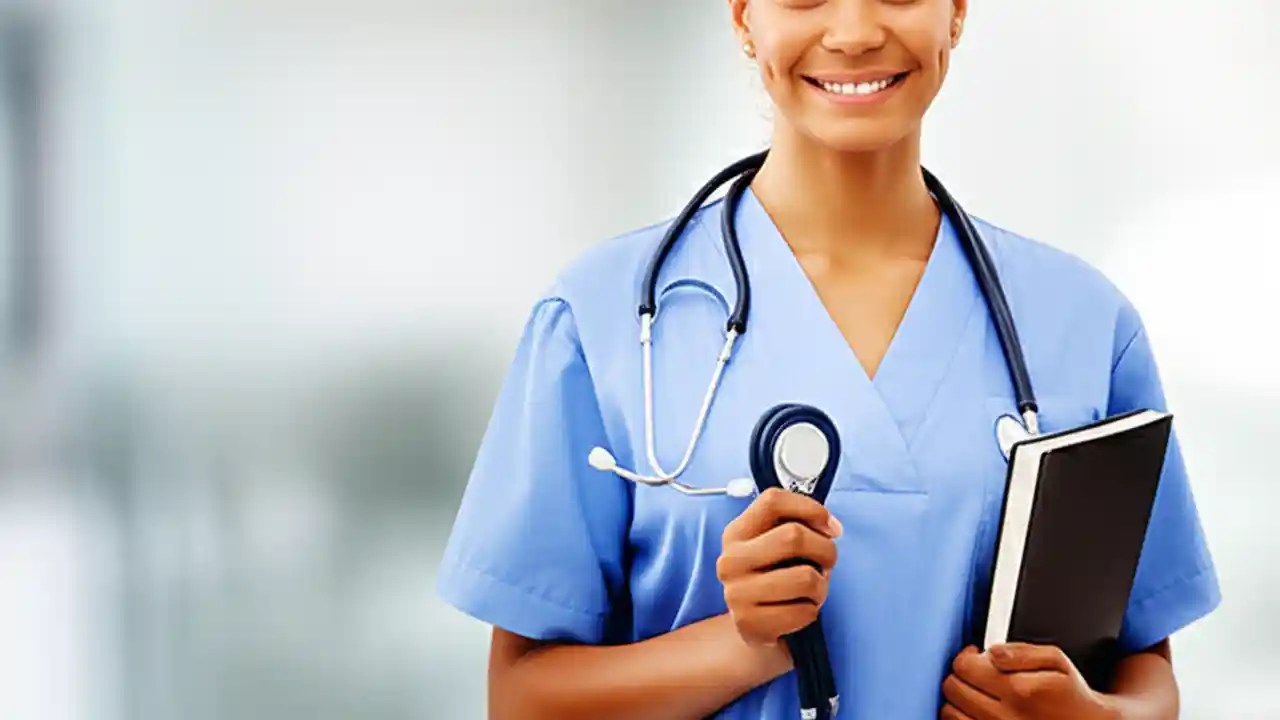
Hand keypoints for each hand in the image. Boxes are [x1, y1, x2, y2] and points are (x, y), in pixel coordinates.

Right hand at [716, 488, 841, 646]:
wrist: (753, 627)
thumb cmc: (773, 579)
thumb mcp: (773, 545)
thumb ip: (796, 526)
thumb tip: (831, 528)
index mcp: (736, 533)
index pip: (773, 501)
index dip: (810, 508)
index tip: (830, 527)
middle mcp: (731, 560)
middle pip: (793, 536)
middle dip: (826, 549)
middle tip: (828, 562)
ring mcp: (737, 593)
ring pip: (806, 577)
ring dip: (821, 586)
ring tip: (813, 590)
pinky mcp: (750, 623)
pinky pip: (804, 611)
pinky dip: (812, 611)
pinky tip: (799, 610)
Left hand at [940, 644, 1118, 719]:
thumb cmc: (1068, 693)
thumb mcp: (1057, 661)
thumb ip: (1022, 651)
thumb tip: (992, 652)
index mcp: (1019, 690)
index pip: (965, 666)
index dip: (967, 656)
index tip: (977, 655)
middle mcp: (1006, 716)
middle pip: (953, 687)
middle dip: (961, 675)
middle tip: (977, 673)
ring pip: (950, 712)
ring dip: (957, 699)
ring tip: (976, 693)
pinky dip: (960, 718)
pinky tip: (975, 711)